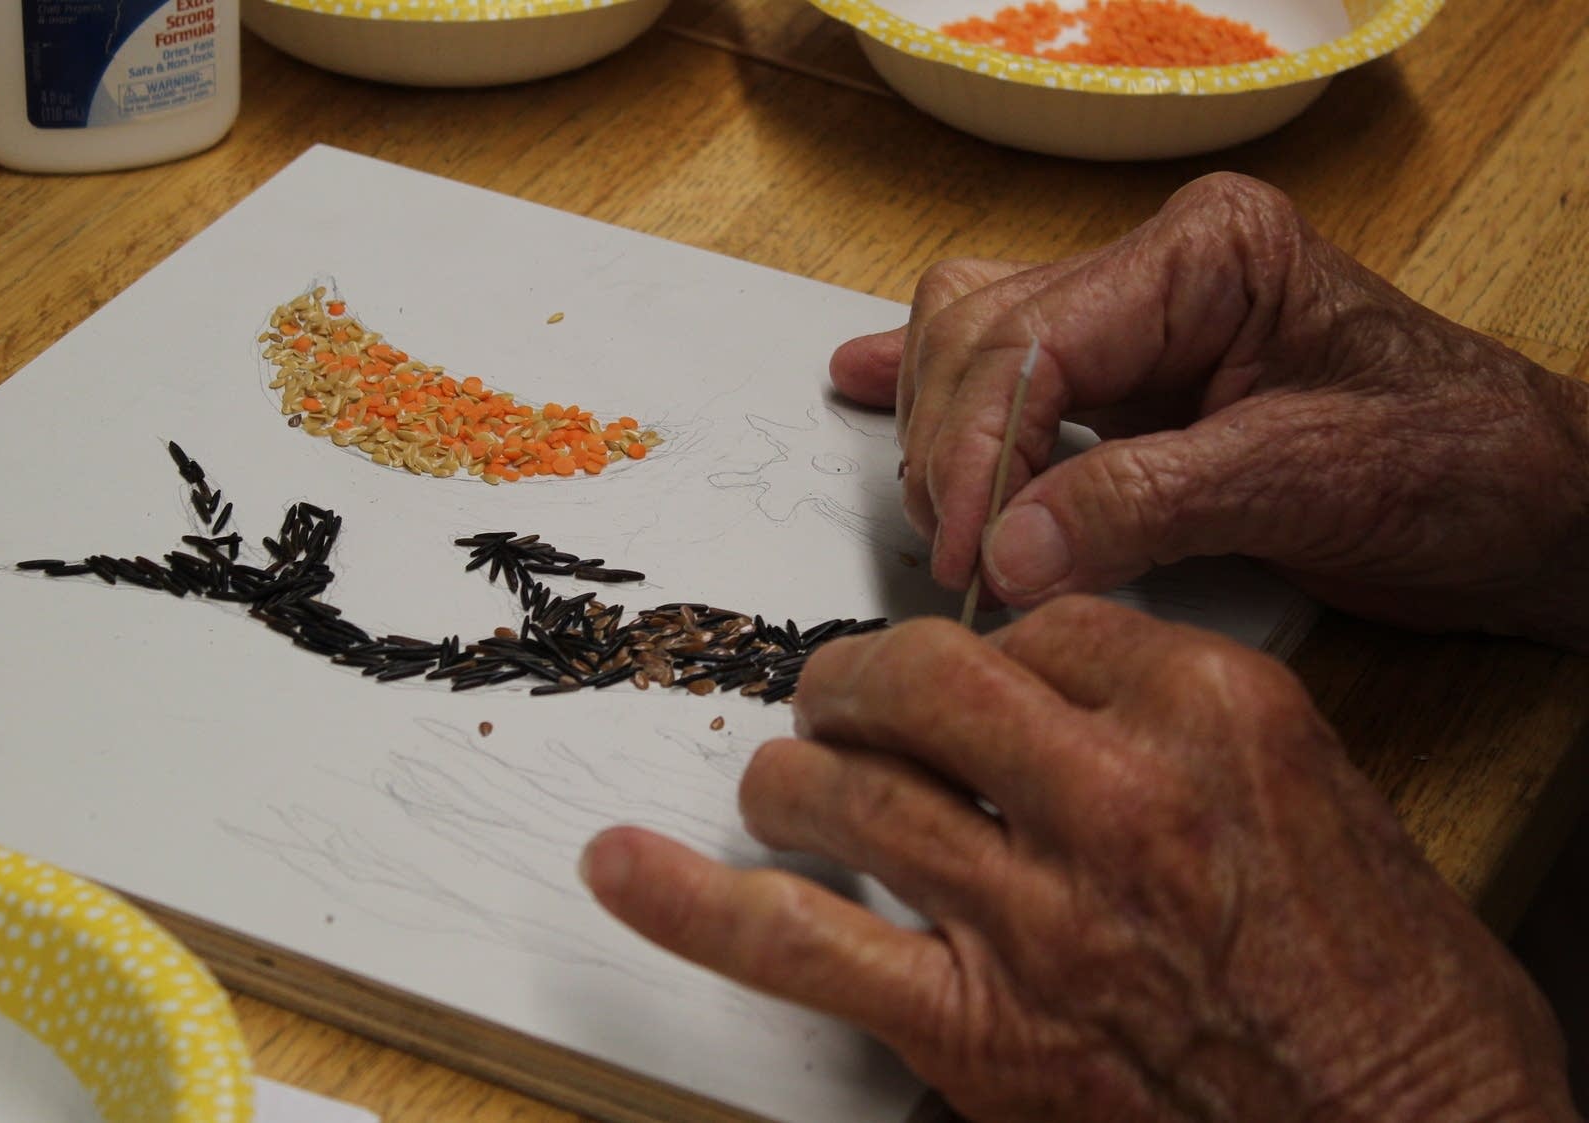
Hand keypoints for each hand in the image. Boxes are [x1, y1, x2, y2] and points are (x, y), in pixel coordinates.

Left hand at [582, 599, 1576, 1120]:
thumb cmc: (1409, 1008)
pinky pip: (796, 946)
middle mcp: (1117, 793)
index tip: (975, 678)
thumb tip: (1073, 708)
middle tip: (839, 696)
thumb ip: (1195, 736)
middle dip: (860, 677)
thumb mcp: (1336, 807)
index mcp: (1218, 714)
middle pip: (924, 678)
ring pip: (846, 790)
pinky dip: (691, 905)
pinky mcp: (976, 1029)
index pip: (1044, 623)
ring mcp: (1036, 912)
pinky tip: (621, 867)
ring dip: (790, 776)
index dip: (990, 649)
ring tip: (780, 782)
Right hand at [829, 173, 1588, 648]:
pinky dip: (937, 397)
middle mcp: (1159, 271)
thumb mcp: (1303, 483)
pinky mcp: (1129, 385)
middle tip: (961, 564)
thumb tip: (1002, 550)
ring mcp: (1138, 322)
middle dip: (952, 448)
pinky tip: (865, 391)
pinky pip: (1007, 372)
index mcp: (1207, 253)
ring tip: (949, 533)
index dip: (980, 448)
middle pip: (981, 329)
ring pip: (972, 346)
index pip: (1036, 335)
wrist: (1535, 509)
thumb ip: (1143, 505)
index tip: (965, 555)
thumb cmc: (1458, 470)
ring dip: (941, 440)